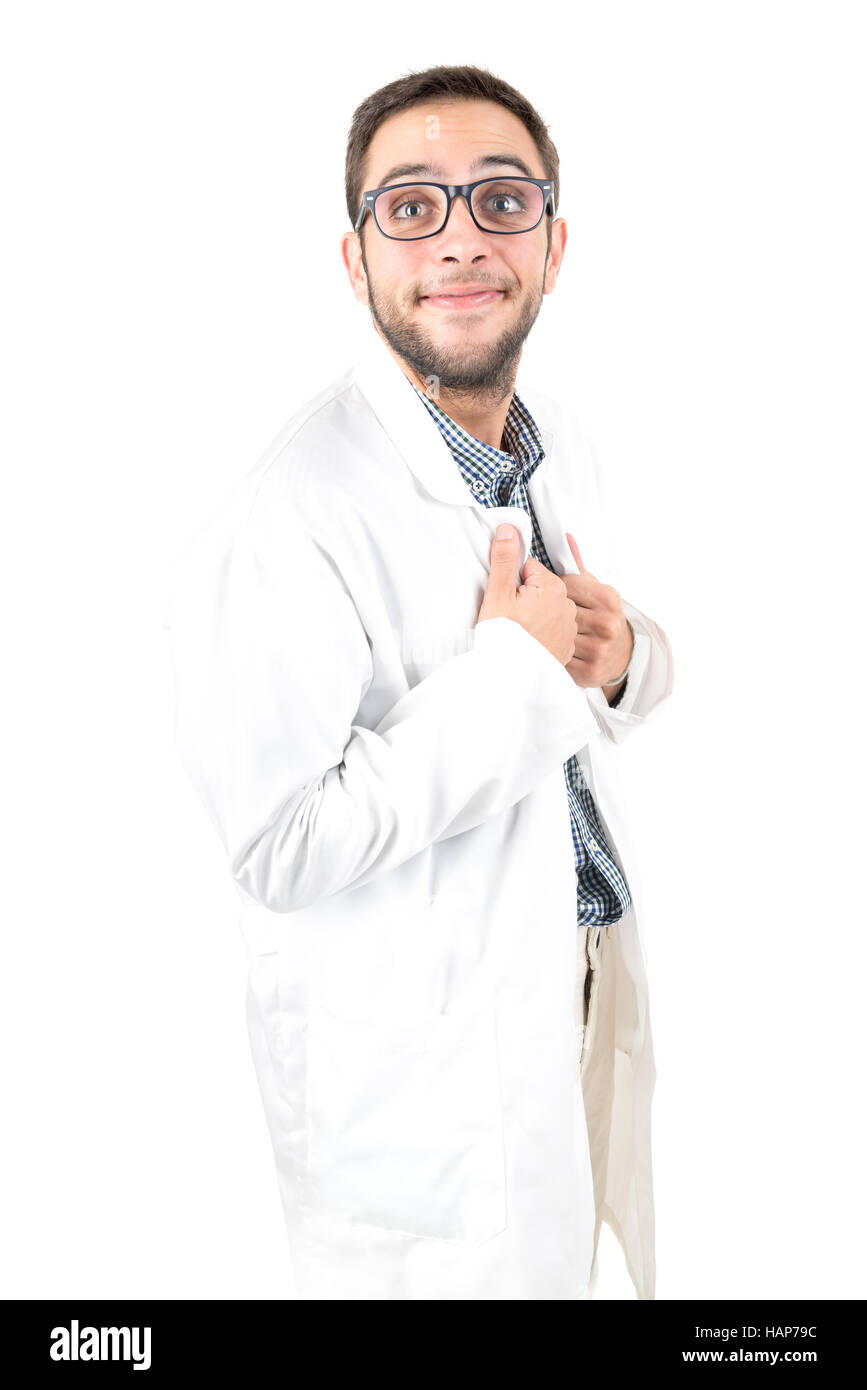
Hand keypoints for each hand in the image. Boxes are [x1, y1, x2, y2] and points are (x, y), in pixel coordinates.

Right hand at [476, 524, 577, 665]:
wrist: (510, 679)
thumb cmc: (503, 639)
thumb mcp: (498, 593)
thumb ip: (504, 558)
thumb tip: (509, 529)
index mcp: (553, 587)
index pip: (529, 570)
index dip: (512, 583)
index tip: (505, 601)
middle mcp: (567, 606)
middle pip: (539, 589)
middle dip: (524, 599)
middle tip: (509, 619)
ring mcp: (568, 628)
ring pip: (546, 611)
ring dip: (533, 617)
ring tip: (518, 634)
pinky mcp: (565, 648)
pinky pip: (551, 632)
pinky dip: (540, 636)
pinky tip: (527, 645)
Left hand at [561, 532, 633, 688]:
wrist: (620, 655)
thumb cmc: (602, 617)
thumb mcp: (595, 589)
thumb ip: (576, 566)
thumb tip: (565, 538)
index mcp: (608, 598)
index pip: (566, 585)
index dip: (555, 591)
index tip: (553, 596)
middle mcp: (606, 622)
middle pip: (561, 611)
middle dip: (549, 613)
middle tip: (546, 616)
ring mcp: (599, 647)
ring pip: (557, 634)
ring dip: (549, 634)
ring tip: (548, 632)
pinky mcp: (589, 669)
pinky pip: (559, 657)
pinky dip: (553, 653)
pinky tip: (554, 649)